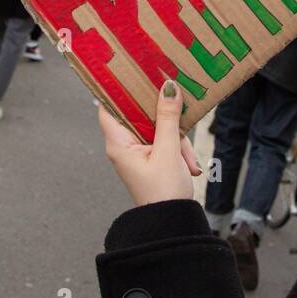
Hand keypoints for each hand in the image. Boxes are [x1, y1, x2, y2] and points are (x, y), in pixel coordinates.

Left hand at [98, 79, 202, 205]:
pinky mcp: (150, 158)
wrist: (171, 225)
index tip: (133, 72)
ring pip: (157, 129)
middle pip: (140, 115)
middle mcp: (123, 146)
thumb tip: (168, 87)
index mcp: (118, 143)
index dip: (119, 90)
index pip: (108, 107)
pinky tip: (188, 165)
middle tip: (179, 111)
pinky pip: (163, 142)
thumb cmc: (163, 192)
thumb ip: (168, 117)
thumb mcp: (168, 150)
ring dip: (176, 140)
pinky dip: (177, 150)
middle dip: (164, 119)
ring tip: (187, 161)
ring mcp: (137, 152)